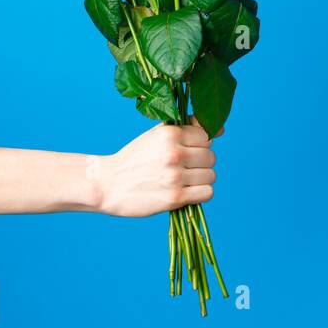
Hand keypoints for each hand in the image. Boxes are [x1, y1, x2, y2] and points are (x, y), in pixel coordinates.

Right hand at [90, 116, 222, 216]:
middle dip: (200, 163)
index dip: (198, 145)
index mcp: (169, 134)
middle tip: (182, 168)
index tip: (185, 151)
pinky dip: (200, 194)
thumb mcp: (157, 136)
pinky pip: (207, 193)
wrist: (106, 184)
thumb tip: (220, 130)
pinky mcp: (175, 198)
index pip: (207, 137)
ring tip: (182, 180)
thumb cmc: (135, 158)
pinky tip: (186, 191)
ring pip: (211, 175)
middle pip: (211, 157)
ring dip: (200, 179)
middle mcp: (174, 153)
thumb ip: (188, 129)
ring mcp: (175, 176)